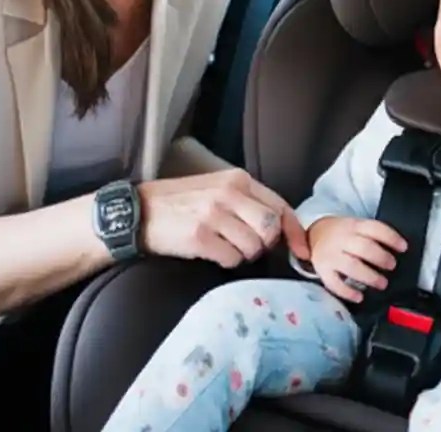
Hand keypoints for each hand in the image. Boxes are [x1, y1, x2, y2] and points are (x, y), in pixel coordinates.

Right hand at [136, 169, 309, 267]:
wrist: (138, 212)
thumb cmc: (180, 203)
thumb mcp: (216, 190)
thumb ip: (248, 202)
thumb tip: (282, 229)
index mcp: (238, 180)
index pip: (280, 205)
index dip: (294, 231)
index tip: (301, 249)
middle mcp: (229, 193)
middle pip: (271, 228)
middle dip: (264, 244)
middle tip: (247, 246)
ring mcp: (214, 215)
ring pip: (254, 247)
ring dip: (243, 254)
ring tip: (223, 246)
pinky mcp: (200, 236)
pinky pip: (232, 259)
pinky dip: (226, 261)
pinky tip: (211, 252)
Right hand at [307, 217, 406, 302]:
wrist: (314, 235)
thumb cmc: (342, 234)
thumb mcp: (356, 227)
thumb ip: (373, 236)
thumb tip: (398, 250)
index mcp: (354, 226)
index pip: (375, 229)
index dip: (391, 238)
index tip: (403, 248)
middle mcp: (342, 239)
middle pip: (364, 248)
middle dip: (381, 258)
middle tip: (392, 265)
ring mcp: (331, 255)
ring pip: (352, 266)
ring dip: (370, 276)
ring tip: (382, 283)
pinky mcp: (322, 270)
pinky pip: (334, 283)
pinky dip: (347, 292)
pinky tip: (359, 297)